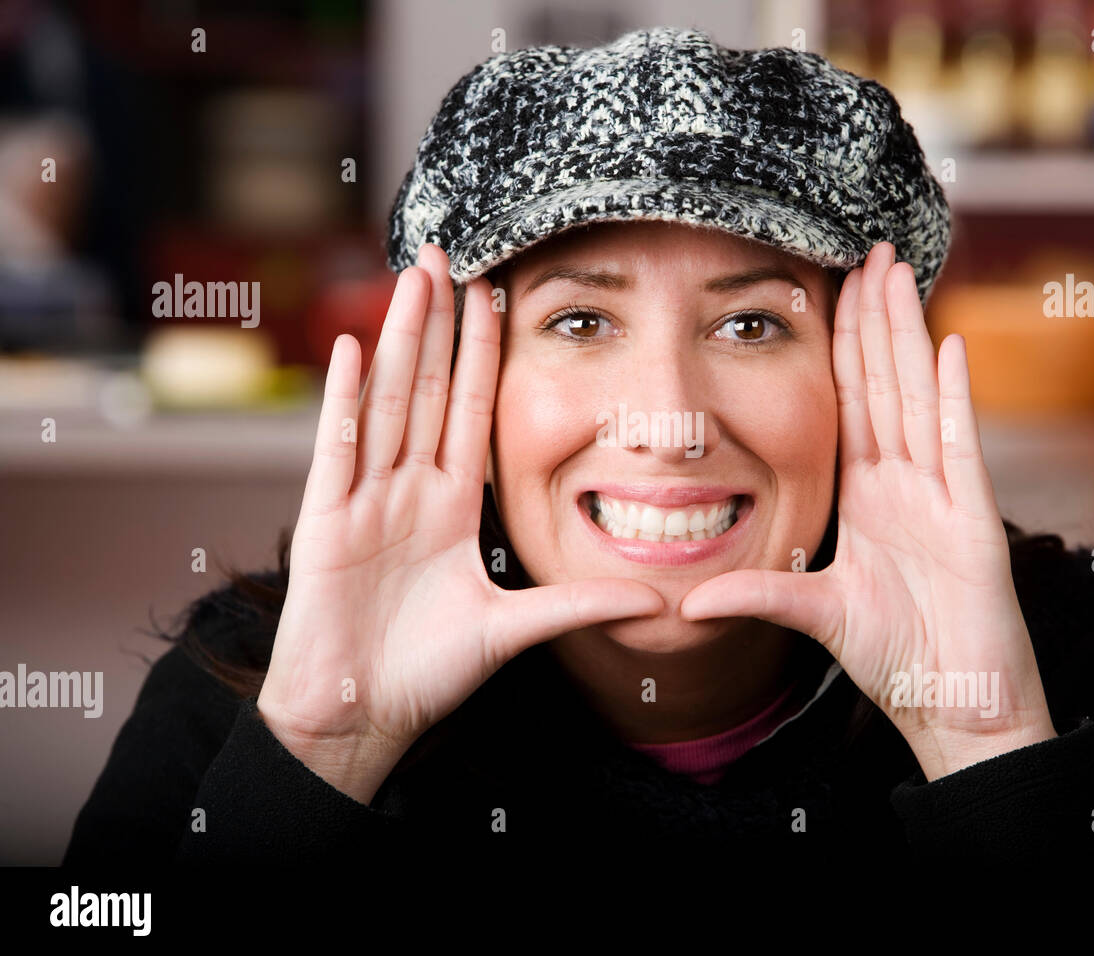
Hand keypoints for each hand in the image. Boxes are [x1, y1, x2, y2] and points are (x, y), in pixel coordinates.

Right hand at [258, 244, 663, 802]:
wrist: (359, 718)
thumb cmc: (426, 675)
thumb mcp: (513, 630)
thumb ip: (576, 606)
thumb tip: (654, 601)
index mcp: (449, 507)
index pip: (470, 411)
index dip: (481, 354)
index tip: (495, 297)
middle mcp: (408, 491)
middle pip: (425, 389)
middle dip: (436, 323)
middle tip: (446, 253)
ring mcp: (365, 500)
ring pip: (386, 402)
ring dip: (396, 339)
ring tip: (411, 278)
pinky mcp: (327, 523)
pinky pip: (338, 450)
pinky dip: (345, 400)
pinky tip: (351, 347)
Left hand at [680, 242, 1054, 780]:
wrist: (960, 708)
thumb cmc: (900, 660)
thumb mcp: (815, 615)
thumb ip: (759, 596)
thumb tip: (688, 602)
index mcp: (869, 498)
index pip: (850, 406)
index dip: (843, 349)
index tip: (833, 292)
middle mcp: (905, 486)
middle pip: (884, 385)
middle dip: (875, 319)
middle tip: (868, 251)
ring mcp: (942, 498)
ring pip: (917, 398)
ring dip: (908, 335)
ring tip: (898, 272)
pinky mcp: (973, 522)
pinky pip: (958, 449)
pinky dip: (953, 398)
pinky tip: (950, 346)